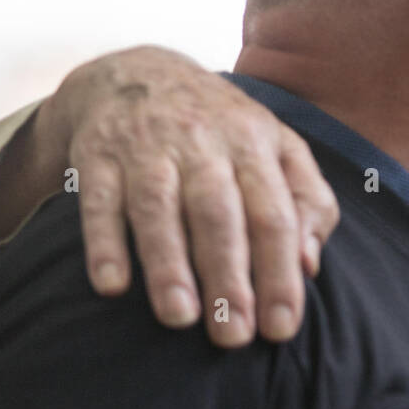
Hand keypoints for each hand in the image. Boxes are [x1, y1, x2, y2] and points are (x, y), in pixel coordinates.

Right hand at [44, 46, 339, 346]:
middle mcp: (203, 142)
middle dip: (228, 277)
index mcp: (254, 143)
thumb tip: (310, 264)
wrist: (139, 71)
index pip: (274, 214)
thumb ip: (307, 201)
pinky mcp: (98, 155)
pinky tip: (112, 286)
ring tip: (180, 318)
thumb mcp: (277, 148)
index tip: (280, 328)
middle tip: (232, 337)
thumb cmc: (223, 130)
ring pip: (158, 207)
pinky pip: (98, 201)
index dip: (279, 272)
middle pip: (218, 214)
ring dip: (168, 264)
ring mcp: (147, 147)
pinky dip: (104, 242)